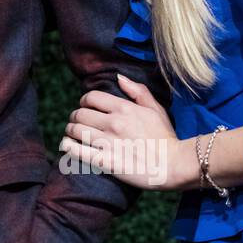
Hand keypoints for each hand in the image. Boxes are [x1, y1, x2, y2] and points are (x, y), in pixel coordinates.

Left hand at [58, 74, 180, 188]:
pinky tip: (68, 145)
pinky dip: (68, 146)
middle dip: (75, 117)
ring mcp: (108, 142)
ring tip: (72, 134)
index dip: (84, 101)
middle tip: (78, 122)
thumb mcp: (155, 109)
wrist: (174, 165)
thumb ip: (137, 91)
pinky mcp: (105, 161)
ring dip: (70, 131)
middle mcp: (114, 123)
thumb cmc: (165, 137)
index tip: (85, 107)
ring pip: (75, 130)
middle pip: (80, 113)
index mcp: (124, 108)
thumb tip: (119, 77)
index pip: (91, 97)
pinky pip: (76, 150)